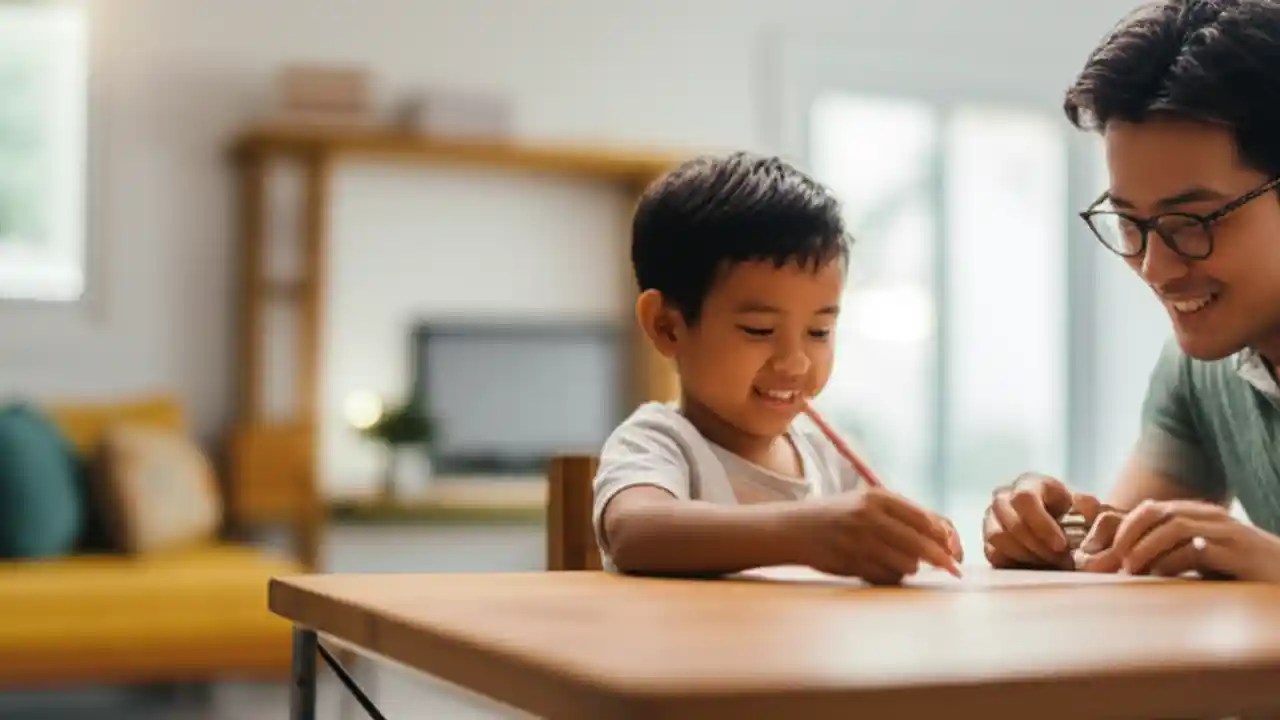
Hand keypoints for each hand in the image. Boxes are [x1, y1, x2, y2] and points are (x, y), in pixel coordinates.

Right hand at [797, 488, 959, 584]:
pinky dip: (891, 576)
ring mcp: (859, 541)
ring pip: (906, 564)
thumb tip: (946, 535)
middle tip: (955, 571)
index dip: (946, 537)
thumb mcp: (868, 504)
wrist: (793, 528)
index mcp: (878, 498)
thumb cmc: (838, 516)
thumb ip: (903, 515)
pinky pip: (887, 577)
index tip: (956, 550)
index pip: (925, 519)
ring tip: (895, 560)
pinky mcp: (851, 562)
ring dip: (909, 567)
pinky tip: (879, 567)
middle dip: (942, 560)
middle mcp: (869, 517)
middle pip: (921, 545)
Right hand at [983, 473, 1104, 569]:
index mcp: (1028, 483)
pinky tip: (1035, 565)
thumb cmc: (1073, 517)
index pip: (1024, 499)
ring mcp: (992, 517)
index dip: (1041, 524)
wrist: (1059, 529)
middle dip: (1037, 545)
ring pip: (998, 537)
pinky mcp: (987, 538)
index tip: (1061, 545)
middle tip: (1060, 561)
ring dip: (1026, 555)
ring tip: (1049, 563)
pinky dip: (1014, 562)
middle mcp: (1004, 496)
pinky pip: (992, 552)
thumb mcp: (1087, 508)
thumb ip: (1091, 506)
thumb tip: (1081, 501)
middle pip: (1010, 521)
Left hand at [1074, 499, 1279, 580]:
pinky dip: (1173, 562)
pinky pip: (1199, 550)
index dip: (1121, 525)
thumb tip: (1124, 565)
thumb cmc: (1239, 572)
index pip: (1149, 509)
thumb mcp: (1199, 560)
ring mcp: (1226, 533)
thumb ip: (1167, 556)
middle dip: (1127, 533)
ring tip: (1130, 568)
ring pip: (1174, 526)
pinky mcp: (1240, 554)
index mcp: (1195, 515)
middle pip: (1156, 512)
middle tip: (1111, 559)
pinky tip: (1161, 577)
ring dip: (1145, 547)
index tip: (1102, 549)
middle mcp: (1209, 517)